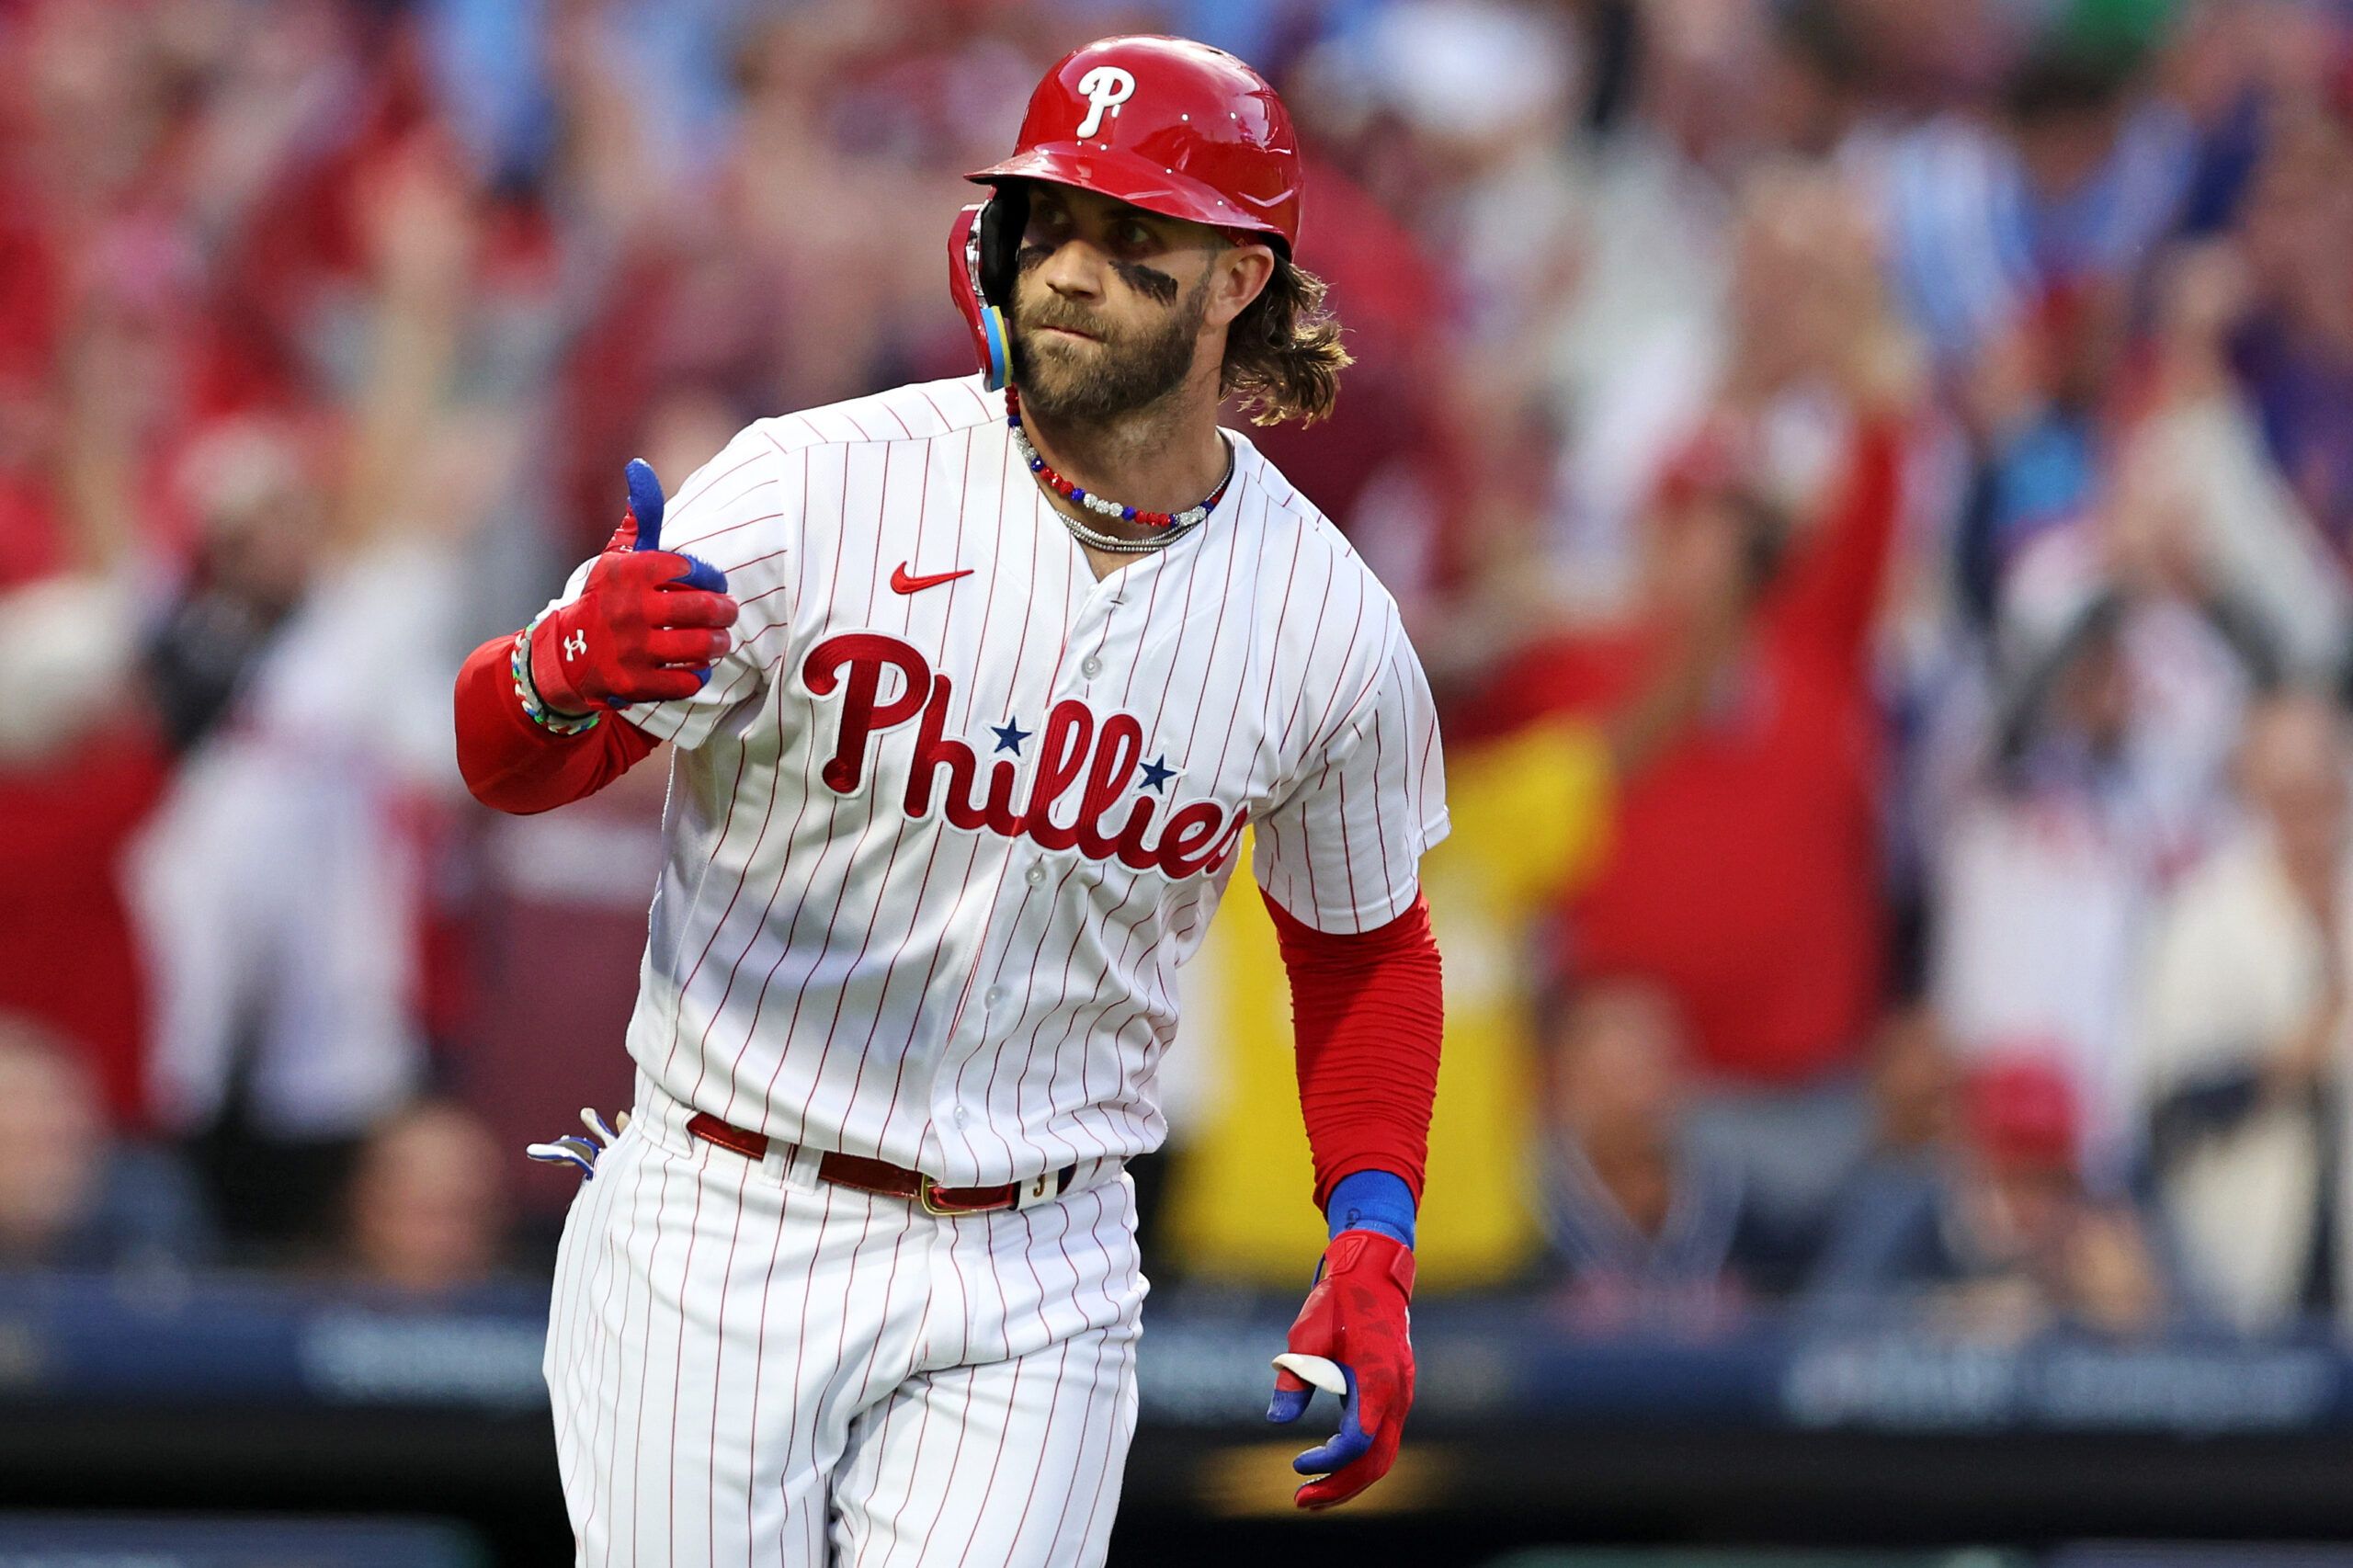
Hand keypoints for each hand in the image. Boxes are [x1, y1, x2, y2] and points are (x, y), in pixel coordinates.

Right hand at [529, 460, 737, 713]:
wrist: (568, 655)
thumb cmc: (607, 598)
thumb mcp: (618, 556)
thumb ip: (640, 518)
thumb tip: (639, 466)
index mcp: (627, 573)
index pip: (688, 568)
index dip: (708, 576)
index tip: (712, 582)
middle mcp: (628, 610)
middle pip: (701, 609)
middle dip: (724, 611)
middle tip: (728, 613)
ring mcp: (632, 650)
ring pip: (699, 646)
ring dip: (718, 643)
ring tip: (720, 640)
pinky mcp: (635, 684)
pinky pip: (686, 681)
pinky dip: (698, 674)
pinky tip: (697, 666)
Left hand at [1265, 1229, 1416, 1508]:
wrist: (1374, 1274)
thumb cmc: (1340, 1301)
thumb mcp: (1308, 1334)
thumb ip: (1294, 1379)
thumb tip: (1277, 1420)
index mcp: (1378, 1381)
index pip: (1357, 1442)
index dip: (1327, 1461)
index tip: (1296, 1464)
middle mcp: (1397, 1395)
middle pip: (1376, 1462)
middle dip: (1340, 1487)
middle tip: (1301, 1502)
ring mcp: (1400, 1397)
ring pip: (1382, 1456)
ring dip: (1349, 1479)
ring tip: (1311, 1496)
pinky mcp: (1394, 1396)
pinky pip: (1382, 1440)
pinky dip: (1357, 1460)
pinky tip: (1330, 1465)